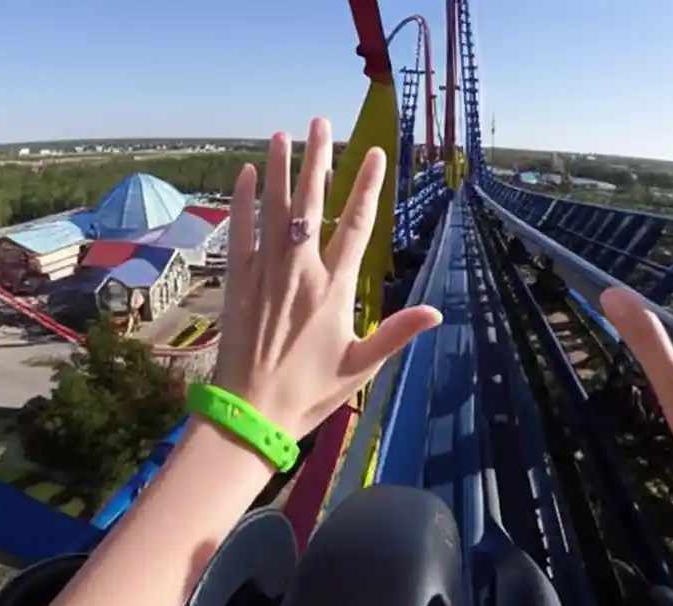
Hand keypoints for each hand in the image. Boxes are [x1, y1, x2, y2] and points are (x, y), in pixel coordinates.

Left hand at [213, 118, 441, 438]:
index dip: (366, 187)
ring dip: (279, 170)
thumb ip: (397, 332)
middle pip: (312, 204)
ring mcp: (265, 273)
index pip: (355, 227)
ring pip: (273, 209)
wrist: (250, 414)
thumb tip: (435, 312)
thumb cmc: (309, 393)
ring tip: (282, 134)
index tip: (372, 154)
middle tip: (320, 123)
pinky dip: (242, 201)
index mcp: (334, 290)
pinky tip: (245, 175)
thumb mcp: (361, 367)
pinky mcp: (237, 282)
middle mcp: (300, 271)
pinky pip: (240, 231)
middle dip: (318, 160)